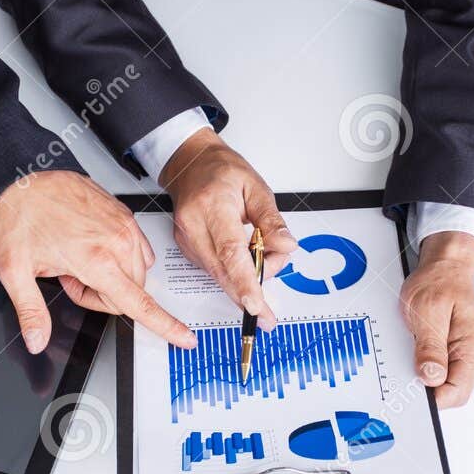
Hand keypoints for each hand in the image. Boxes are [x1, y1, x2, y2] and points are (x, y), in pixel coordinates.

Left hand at [0, 169, 194, 351]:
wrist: (26, 182)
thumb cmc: (20, 219)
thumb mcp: (13, 270)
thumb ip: (30, 311)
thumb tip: (37, 341)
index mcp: (96, 261)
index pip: (140, 304)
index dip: (165, 326)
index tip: (185, 339)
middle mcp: (118, 243)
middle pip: (130, 294)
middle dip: (102, 295)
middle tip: (69, 276)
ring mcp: (125, 226)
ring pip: (134, 273)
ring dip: (110, 276)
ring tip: (76, 258)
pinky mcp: (125, 215)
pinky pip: (136, 250)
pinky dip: (117, 257)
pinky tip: (89, 245)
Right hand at [160, 130, 298, 324]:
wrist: (192, 165)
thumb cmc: (222, 172)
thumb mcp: (256, 187)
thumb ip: (272, 220)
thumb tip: (286, 246)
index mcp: (213, 205)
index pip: (230, 251)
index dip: (244, 281)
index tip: (256, 305)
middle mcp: (194, 226)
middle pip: (222, 272)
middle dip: (249, 292)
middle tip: (269, 309)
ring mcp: (187, 240)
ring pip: (219, 275)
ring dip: (246, 278)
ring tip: (264, 254)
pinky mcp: (186, 250)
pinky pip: (214, 270)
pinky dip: (234, 271)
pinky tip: (247, 256)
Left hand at [399, 231, 473, 408]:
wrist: (446, 265)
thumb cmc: (440, 282)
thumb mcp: (428, 312)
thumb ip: (430, 347)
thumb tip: (431, 377)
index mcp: (472, 349)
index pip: (457, 393)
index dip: (432, 398)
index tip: (411, 391)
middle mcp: (473, 355)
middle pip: (451, 391)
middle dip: (427, 386)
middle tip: (406, 368)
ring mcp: (465, 352)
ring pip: (444, 380)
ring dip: (425, 373)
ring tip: (412, 351)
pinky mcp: (453, 348)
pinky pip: (440, 367)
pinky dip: (425, 363)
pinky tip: (416, 348)